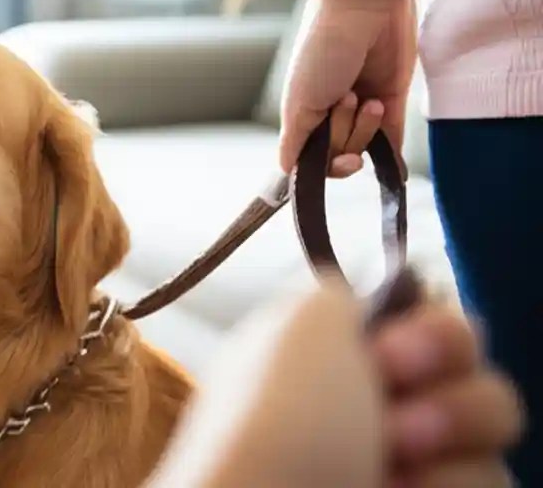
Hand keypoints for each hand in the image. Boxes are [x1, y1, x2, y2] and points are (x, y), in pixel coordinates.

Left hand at [149, 285, 521, 487]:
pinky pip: (492, 483)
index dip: (433, 332)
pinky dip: (453, 487)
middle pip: (477, 376)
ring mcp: (402, 464)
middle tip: (395, 424)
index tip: (388, 353)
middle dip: (454, 394)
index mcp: (332, 352)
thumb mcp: (298, 322)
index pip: (433, 321)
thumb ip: (346, 295)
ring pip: (490, 437)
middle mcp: (371, 406)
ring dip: (452, 443)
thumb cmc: (272, 426)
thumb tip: (384, 301)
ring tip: (392, 469)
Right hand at [279, 0, 417, 177]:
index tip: (333, 160)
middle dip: (344, 134)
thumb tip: (287, 173)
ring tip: (369, 99)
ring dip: (367, 129)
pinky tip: (395, 173)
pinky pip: (392, 140)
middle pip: (338, 153)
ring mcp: (361, 108)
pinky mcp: (391, 100)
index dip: (322, 164)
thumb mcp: (299, 101)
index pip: (309, 157)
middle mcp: (330, 113)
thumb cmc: (323, 50)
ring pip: (364, 147)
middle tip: (345, 100)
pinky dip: (393, 158)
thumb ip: (294, 141)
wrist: (365, 10)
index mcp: (304, 112)